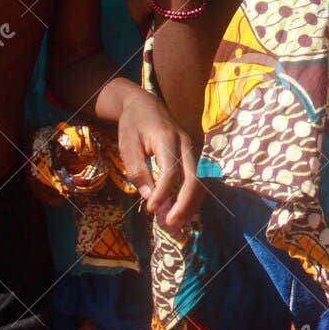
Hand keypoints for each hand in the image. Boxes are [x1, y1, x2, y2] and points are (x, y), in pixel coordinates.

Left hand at [114, 86, 201, 231]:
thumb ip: (139, 171)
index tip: (150, 210)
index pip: (170, 171)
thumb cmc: (133, 125)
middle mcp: (187, 144)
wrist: (146, 104)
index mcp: (168, 138)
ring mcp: (194, 150)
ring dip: (190, 205)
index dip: (162, 194)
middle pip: (194, 179)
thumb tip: (150, 197)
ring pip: (200, 182)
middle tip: (169, 224)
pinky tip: (180, 211)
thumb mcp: (128, 146)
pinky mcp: (194, 157)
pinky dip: (192, 198)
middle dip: (184, 205)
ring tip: (175, 223)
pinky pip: (198, 180)